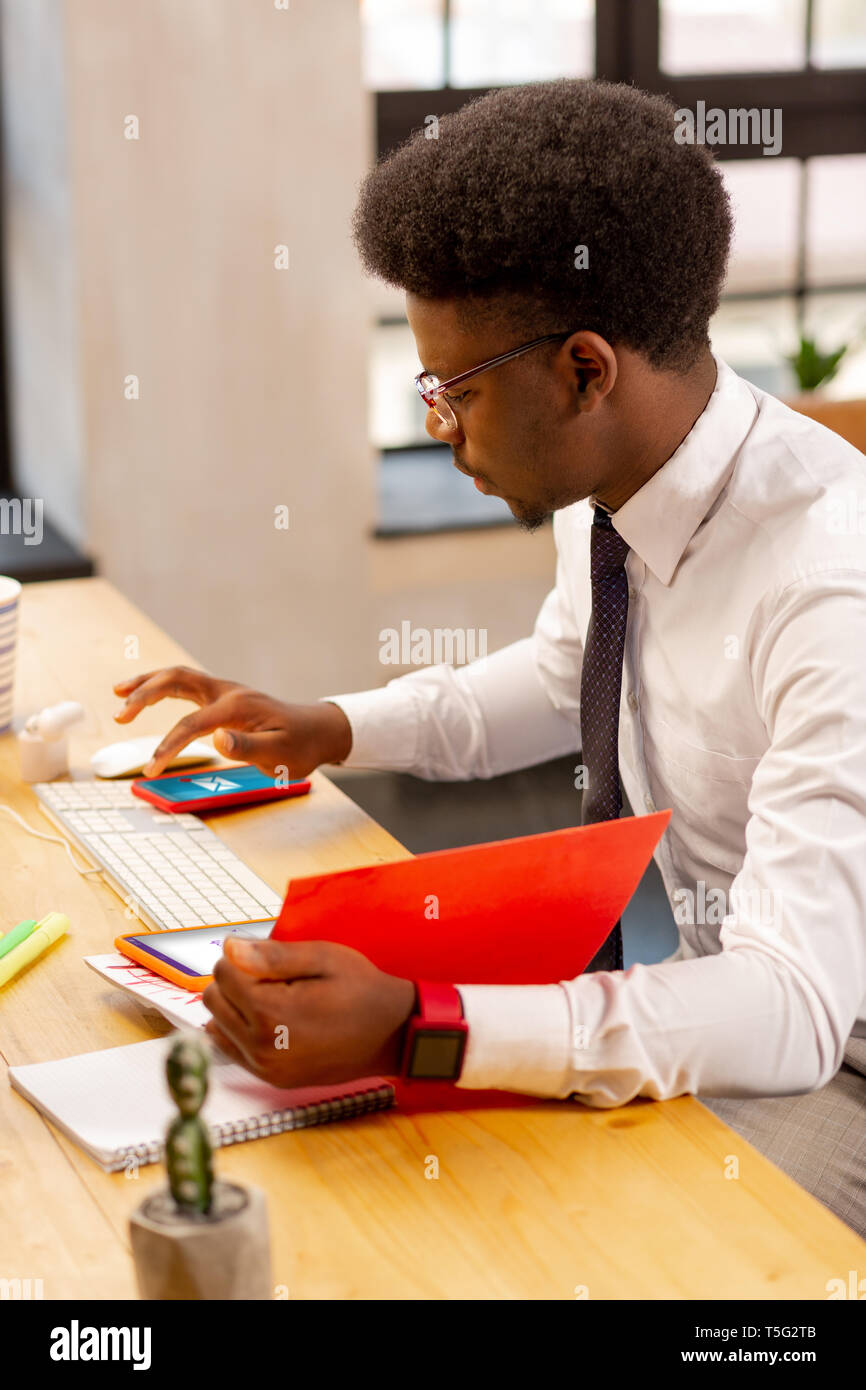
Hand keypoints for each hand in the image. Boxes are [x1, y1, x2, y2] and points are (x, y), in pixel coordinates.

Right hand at [112, 666, 351, 777]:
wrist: (317, 730)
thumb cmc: (299, 746)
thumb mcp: (279, 754)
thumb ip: (247, 747)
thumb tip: (217, 740)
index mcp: (237, 706)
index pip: (192, 723)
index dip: (168, 745)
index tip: (152, 769)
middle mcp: (227, 692)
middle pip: (177, 680)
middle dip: (144, 694)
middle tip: (119, 715)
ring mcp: (224, 691)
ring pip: (177, 677)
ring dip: (146, 683)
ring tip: (117, 694)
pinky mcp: (222, 697)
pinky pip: (184, 686)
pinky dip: (160, 686)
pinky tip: (143, 694)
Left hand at [202, 938, 415, 1085]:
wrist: (392, 1034)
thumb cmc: (361, 989)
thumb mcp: (324, 958)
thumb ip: (273, 955)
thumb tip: (228, 949)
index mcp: (271, 1013)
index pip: (223, 972)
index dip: (244, 957)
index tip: (273, 960)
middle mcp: (261, 1046)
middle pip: (213, 999)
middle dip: (236, 981)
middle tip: (274, 979)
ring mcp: (265, 1067)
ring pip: (217, 1024)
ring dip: (236, 1007)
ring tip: (275, 999)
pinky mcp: (271, 1078)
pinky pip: (231, 1049)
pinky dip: (240, 1030)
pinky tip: (268, 1020)